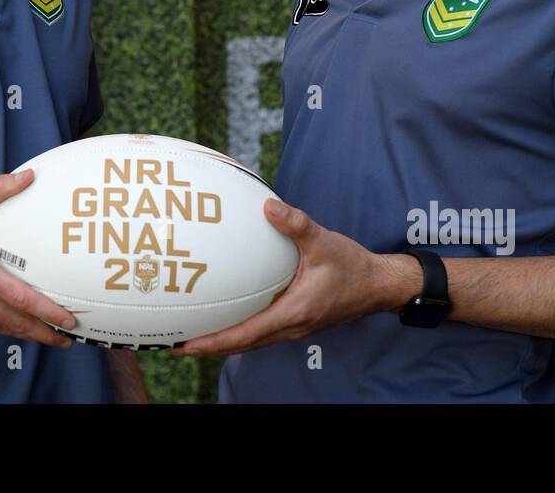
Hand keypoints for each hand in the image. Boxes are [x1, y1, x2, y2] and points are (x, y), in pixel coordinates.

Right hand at [0, 169, 76, 347]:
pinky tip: (17, 323)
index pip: (21, 299)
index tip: (69, 322)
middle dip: (45, 334)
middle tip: (69, 340)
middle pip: (16, 324)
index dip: (48, 313)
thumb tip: (29, 177)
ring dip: (26, 334)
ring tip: (50, 336)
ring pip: (1, 328)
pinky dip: (3, 325)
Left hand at [171, 199, 395, 356]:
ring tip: (195, 333)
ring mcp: (294, 326)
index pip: (246, 335)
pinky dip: (240, 329)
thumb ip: (296, 224)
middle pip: (242, 345)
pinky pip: (262, 330)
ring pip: (251, 340)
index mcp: (294, 312)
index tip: (186, 345)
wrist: (378, 285)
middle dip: (209, 346)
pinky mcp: (297, 320)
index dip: (214, 342)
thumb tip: (267, 207)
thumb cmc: (352, 266)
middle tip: (176, 343)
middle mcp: (291, 326)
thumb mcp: (324, 241)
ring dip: (223, 340)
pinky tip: (229, 314)